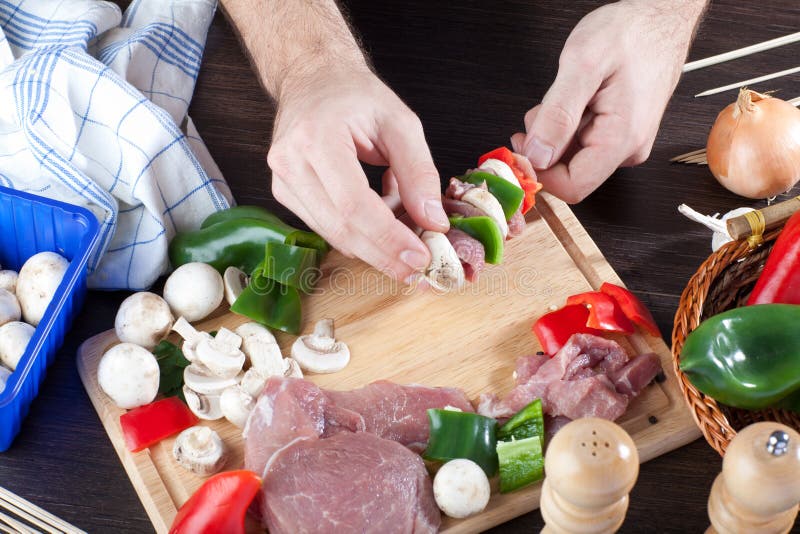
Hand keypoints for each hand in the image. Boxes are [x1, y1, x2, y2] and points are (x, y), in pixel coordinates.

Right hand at [267, 64, 448, 281]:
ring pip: (333, 234)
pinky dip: (360, 231)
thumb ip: (419, 172)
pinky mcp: (285, 194)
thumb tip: (432, 221)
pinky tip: (382, 214)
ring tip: (406, 228)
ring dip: (374, 243)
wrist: (313, 79)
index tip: (419, 257)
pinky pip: (327, 227)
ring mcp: (282, 182)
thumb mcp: (401, 123)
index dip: (387, 239)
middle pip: (341, 228)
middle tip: (418, 268)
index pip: (354, 205)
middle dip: (383, 254)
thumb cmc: (354, 95)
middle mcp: (290, 162)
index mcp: (316, 138)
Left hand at [512, 0, 705, 202]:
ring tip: (560, 97)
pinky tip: (572, 99)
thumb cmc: (632, 32)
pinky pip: (583, 141)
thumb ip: (557, 115)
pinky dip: (566, 124)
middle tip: (540, 112)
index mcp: (622, 139)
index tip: (520, 150)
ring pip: (572, 156)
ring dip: (554, 132)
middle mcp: (628, 148)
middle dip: (545, 146)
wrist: (661, 16)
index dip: (540, 173)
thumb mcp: (583, 65)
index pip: (573, 187)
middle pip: (569, 172)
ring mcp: (625, 142)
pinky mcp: (620, 133)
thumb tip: (537, 155)